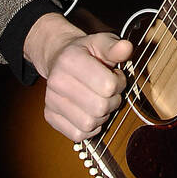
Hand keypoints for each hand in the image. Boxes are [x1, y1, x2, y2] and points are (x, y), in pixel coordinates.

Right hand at [24, 12, 132, 144]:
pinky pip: (77, 134)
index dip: (119, 83)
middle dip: (112, 101)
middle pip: (100, 107)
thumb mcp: (101, 42)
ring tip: (99, 101)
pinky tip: (89, 113)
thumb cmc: (85, 53)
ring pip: (89, 124)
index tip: (116, 76)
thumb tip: (126, 48)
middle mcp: (57, 81)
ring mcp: (51, 100)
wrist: (59, 59)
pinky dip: (89, 129)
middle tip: (110, 92)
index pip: (107, 85)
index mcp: (70, 60)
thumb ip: (114, 47)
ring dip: (101, 116)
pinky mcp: (50, 116)